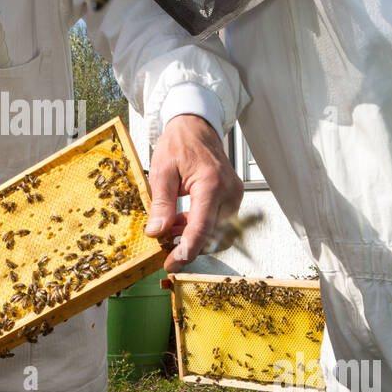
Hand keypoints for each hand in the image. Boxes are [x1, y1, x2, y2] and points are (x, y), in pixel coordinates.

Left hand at [144, 114, 243, 267]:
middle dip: (188, 246)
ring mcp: (234, 195)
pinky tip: (181, 223)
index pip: (202, 229)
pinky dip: (200, 229)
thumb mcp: (161, 172)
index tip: (171, 264)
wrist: (196, 127)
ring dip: (194, 238)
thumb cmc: (179, 143)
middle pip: (212, 236)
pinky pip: (219, 224)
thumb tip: (156, 233)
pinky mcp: (233, 198)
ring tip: (170, 230)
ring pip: (217, 234)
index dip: (186, 251)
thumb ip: (161, 204)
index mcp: (211, 184)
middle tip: (164, 246)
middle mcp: (229, 192)